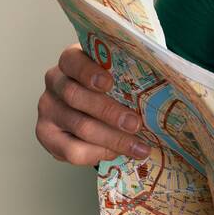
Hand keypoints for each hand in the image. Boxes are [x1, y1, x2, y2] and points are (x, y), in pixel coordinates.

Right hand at [35, 43, 150, 165]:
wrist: (95, 108)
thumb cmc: (112, 86)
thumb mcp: (118, 72)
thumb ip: (129, 72)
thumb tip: (166, 77)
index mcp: (70, 60)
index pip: (72, 61)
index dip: (88, 71)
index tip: (108, 83)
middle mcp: (54, 82)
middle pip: (76, 97)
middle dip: (109, 112)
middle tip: (136, 124)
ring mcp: (47, 109)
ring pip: (79, 126)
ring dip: (112, 139)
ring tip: (138, 146)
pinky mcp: (46, 135)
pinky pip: (71, 150)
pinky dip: (97, 153)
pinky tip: (116, 153)